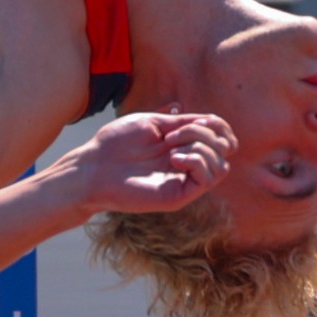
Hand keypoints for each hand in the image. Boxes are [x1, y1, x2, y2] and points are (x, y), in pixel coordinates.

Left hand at [65, 112, 235, 215]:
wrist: (93, 166)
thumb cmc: (115, 143)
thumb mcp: (153, 122)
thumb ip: (183, 122)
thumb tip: (211, 120)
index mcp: (181, 146)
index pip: (220, 139)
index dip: (221, 127)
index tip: (204, 120)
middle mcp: (186, 165)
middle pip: (224, 149)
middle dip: (205, 134)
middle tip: (172, 135)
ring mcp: (183, 181)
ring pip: (221, 166)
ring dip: (200, 147)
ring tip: (170, 148)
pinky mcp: (178, 196)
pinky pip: (207, 178)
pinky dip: (196, 161)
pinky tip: (173, 158)